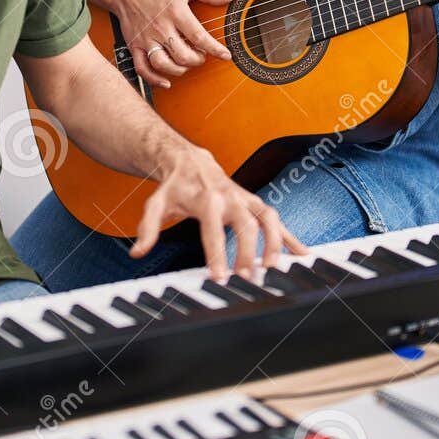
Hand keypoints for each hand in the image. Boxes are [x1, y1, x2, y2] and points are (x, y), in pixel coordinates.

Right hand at [112, 0, 234, 88]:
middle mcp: (161, 28)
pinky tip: (166, 82)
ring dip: (180, 70)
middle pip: (183, 55)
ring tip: (186, 64)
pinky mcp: (135, 46)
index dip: (214, 49)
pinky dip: (154, 80)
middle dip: (198, 60)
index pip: (199, 37)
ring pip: (164, 64)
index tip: (226, 55)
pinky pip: (142, 69)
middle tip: (202, 55)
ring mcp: (146, 39)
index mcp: (176, 13)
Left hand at [131, 147, 306, 278]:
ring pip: (269, 218)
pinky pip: (277, 220)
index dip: (216, 253)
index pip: (213, 228)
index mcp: (206, 198)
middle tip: (248, 277)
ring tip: (275, 268)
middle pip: (246, 224)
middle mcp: (231, 197)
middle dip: (249, 251)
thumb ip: (147, 228)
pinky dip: (290, 237)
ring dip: (275, 243)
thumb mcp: (156, 204)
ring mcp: (246, 199)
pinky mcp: (255, 203)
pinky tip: (301, 255)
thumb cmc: (174, 185)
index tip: (218, 276)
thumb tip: (138, 252)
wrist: (190, 161)